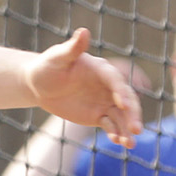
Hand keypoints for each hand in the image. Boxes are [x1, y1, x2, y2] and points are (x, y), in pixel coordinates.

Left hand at [25, 28, 144, 148]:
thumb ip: (73, 48)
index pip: (116, 81)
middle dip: (132, 115)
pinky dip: (115, 133)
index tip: (124, 105)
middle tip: (136, 130)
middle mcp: (108, 86)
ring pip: (121, 116)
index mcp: (101, 70)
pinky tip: (118, 142)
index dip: (122, 93)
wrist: (39, 84)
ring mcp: (105, 102)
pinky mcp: (98, 115)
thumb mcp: (58, 57)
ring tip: (129, 144)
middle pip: (127, 100)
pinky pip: (111, 125)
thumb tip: (83, 31)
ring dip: (127, 129)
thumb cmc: (47, 66)